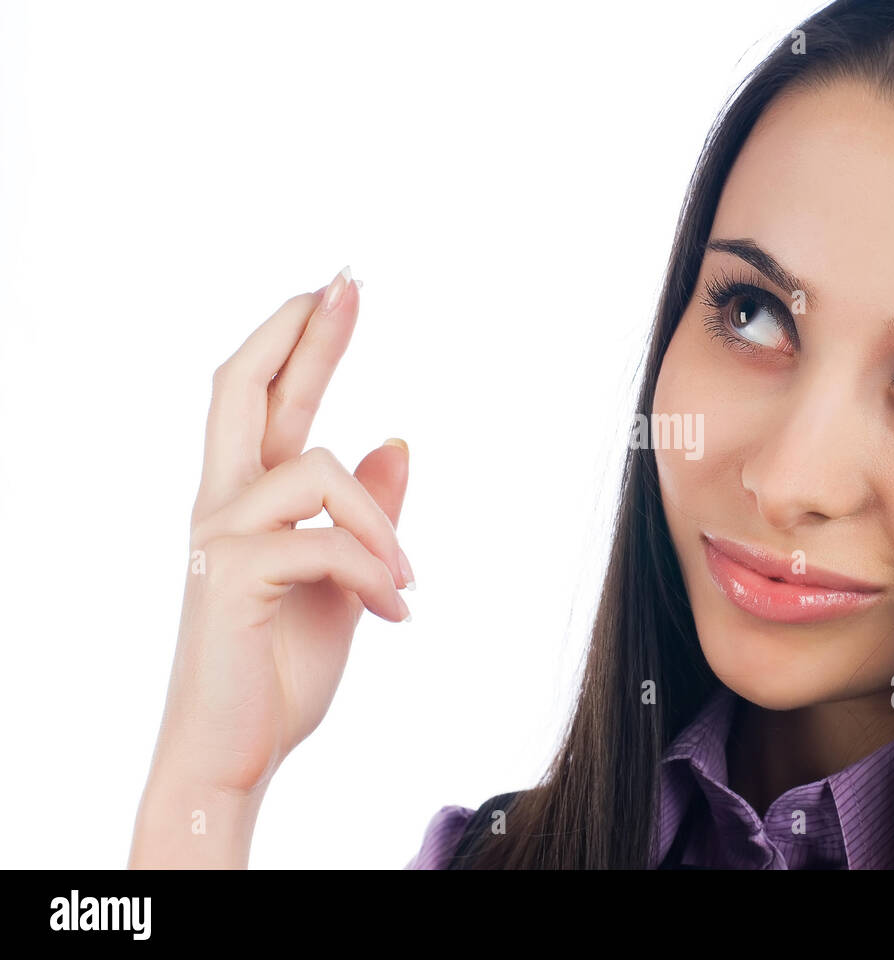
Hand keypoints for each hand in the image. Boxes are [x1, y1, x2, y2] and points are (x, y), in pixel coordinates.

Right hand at [156, 267, 412, 796]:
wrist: (236, 754)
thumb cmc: (279, 671)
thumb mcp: (345, 581)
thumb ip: (364, 515)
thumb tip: (396, 441)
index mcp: (249, 501)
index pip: (268, 398)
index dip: (302, 339)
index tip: (339, 288)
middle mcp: (223, 504)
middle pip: (242, 387)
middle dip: (301, 331)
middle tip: (348, 282)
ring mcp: (220, 535)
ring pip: (319, 469)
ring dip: (381, 526)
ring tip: (405, 587)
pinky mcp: (230, 574)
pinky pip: (327, 543)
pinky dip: (375, 574)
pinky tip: (395, 616)